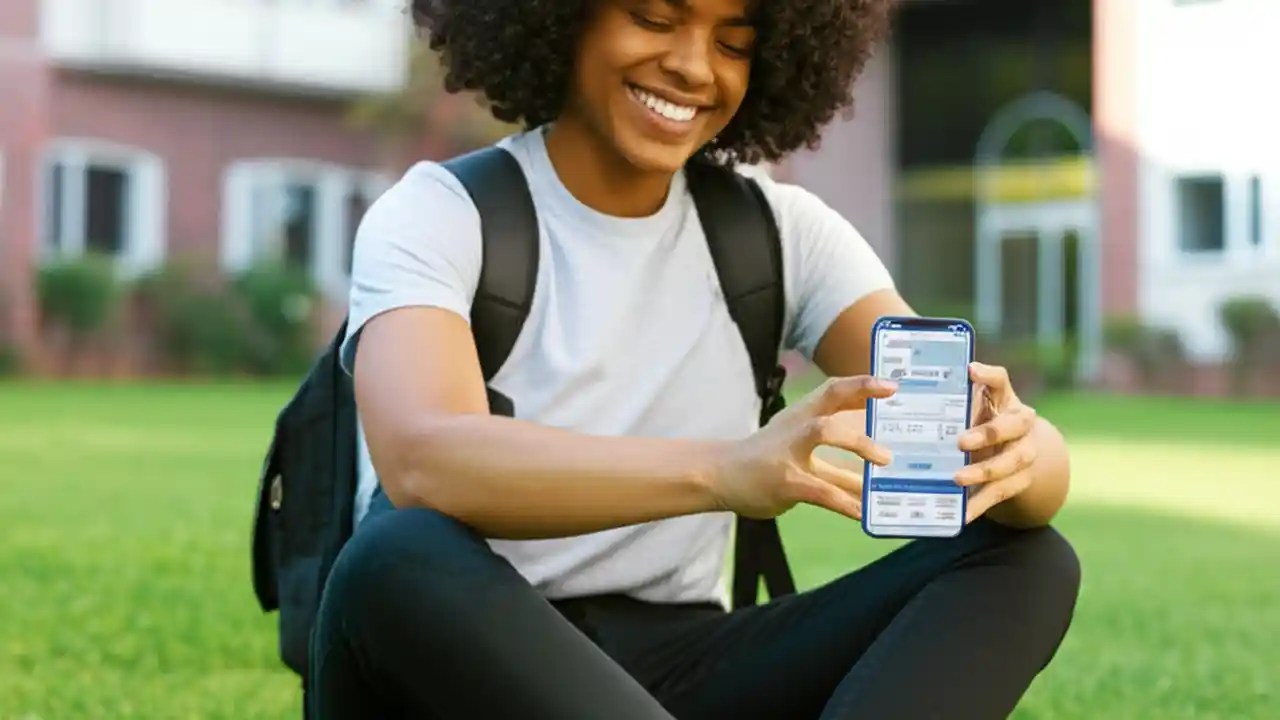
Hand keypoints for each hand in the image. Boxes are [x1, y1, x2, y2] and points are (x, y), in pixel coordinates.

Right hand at [708, 376, 896, 520]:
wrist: (720, 475)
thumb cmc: (765, 462)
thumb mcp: (801, 458)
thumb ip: (837, 467)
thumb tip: (873, 485)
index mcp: (801, 416)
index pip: (833, 390)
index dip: (862, 385)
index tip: (891, 386)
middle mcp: (796, 426)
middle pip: (829, 399)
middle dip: (860, 395)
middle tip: (893, 398)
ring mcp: (789, 452)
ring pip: (824, 432)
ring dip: (858, 443)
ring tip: (884, 461)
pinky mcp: (786, 481)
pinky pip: (821, 490)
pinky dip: (845, 502)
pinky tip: (862, 513)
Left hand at [954, 362, 1039, 521]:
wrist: (1010, 454)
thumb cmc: (976, 423)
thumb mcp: (967, 409)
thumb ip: (948, 401)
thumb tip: (897, 391)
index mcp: (1004, 399)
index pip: (1001, 381)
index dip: (988, 375)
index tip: (970, 371)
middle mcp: (1021, 424)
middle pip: (1013, 425)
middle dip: (988, 434)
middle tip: (960, 442)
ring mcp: (1025, 453)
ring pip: (1011, 463)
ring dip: (984, 471)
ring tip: (956, 479)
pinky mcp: (1020, 481)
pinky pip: (1001, 494)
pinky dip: (979, 504)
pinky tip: (961, 513)